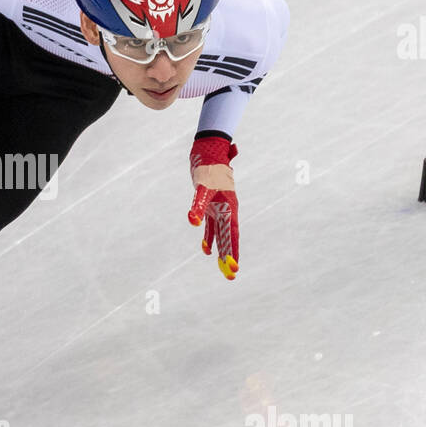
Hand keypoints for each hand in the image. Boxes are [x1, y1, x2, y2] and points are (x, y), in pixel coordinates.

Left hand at [187, 135, 238, 278]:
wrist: (209, 150)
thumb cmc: (208, 167)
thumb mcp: (202, 187)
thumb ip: (198, 205)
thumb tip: (193, 221)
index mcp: (229, 208)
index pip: (231, 235)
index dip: (232, 251)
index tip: (233, 268)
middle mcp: (227, 210)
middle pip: (229, 238)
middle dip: (229, 256)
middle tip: (231, 276)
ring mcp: (219, 208)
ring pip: (221, 234)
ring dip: (221, 250)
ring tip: (223, 267)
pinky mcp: (211, 205)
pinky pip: (211, 226)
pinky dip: (209, 237)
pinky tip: (206, 250)